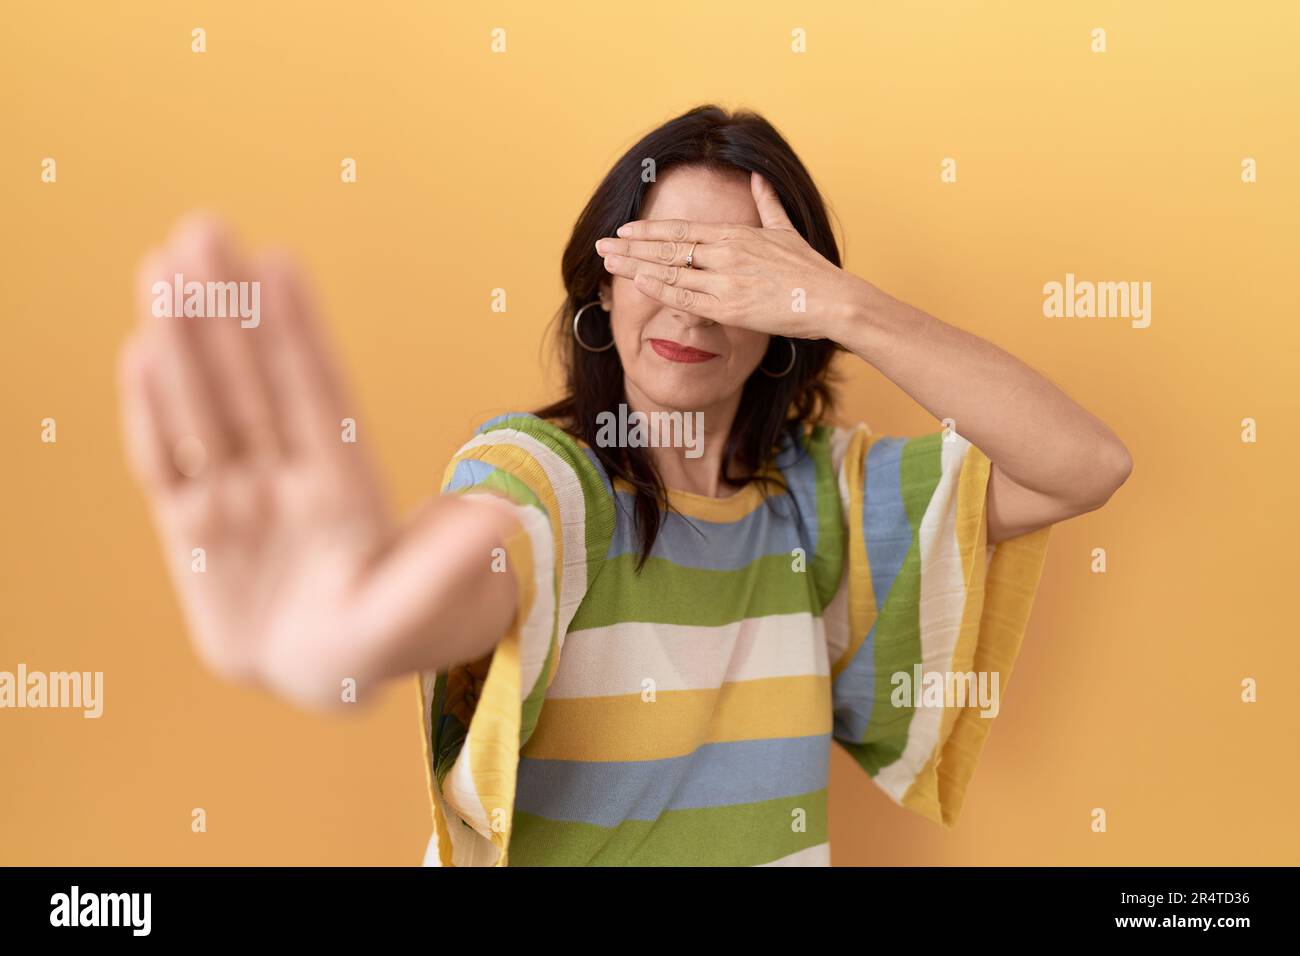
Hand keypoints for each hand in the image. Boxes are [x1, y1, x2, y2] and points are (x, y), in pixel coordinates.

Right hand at [118, 217, 435, 709]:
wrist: (320, 675)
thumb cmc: (375, 642)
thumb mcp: (415, 612)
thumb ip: (445, 564)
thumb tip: (502, 514)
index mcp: (346, 488)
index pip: (318, 394)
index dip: (298, 331)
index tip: (281, 262)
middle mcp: (287, 476)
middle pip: (253, 381)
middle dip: (229, 309)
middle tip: (204, 229)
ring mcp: (237, 496)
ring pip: (203, 407)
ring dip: (181, 340)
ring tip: (162, 267)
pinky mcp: (191, 526)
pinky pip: (164, 463)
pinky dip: (150, 413)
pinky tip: (139, 349)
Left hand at [595, 171, 866, 340]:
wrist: (831, 298)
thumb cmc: (810, 269)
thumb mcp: (785, 228)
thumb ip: (766, 202)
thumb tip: (758, 176)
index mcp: (735, 234)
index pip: (681, 230)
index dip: (649, 231)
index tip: (623, 230)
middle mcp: (725, 252)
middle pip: (667, 248)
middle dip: (630, 246)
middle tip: (599, 245)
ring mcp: (725, 279)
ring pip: (670, 270)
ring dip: (634, 265)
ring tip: (606, 262)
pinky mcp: (730, 306)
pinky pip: (686, 297)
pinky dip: (660, 288)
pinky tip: (637, 281)